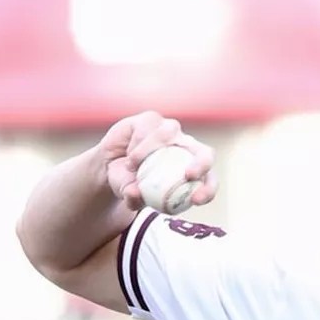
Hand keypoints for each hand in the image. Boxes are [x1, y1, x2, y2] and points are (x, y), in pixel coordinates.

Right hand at [95, 112, 218, 211]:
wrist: (110, 164)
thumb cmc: (128, 183)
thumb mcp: (129, 195)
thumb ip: (133, 198)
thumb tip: (134, 194)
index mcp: (189, 171)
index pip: (209, 180)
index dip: (208, 189)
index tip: (195, 200)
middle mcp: (185, 148)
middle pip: (206, 153)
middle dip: (202, 164)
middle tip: (188, 176)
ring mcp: (170, 131)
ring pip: (169, 133)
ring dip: (149, 151)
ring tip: (132, 166)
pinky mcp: (151, 119)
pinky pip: (147, 128)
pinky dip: (137, 144)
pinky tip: (128, 154)